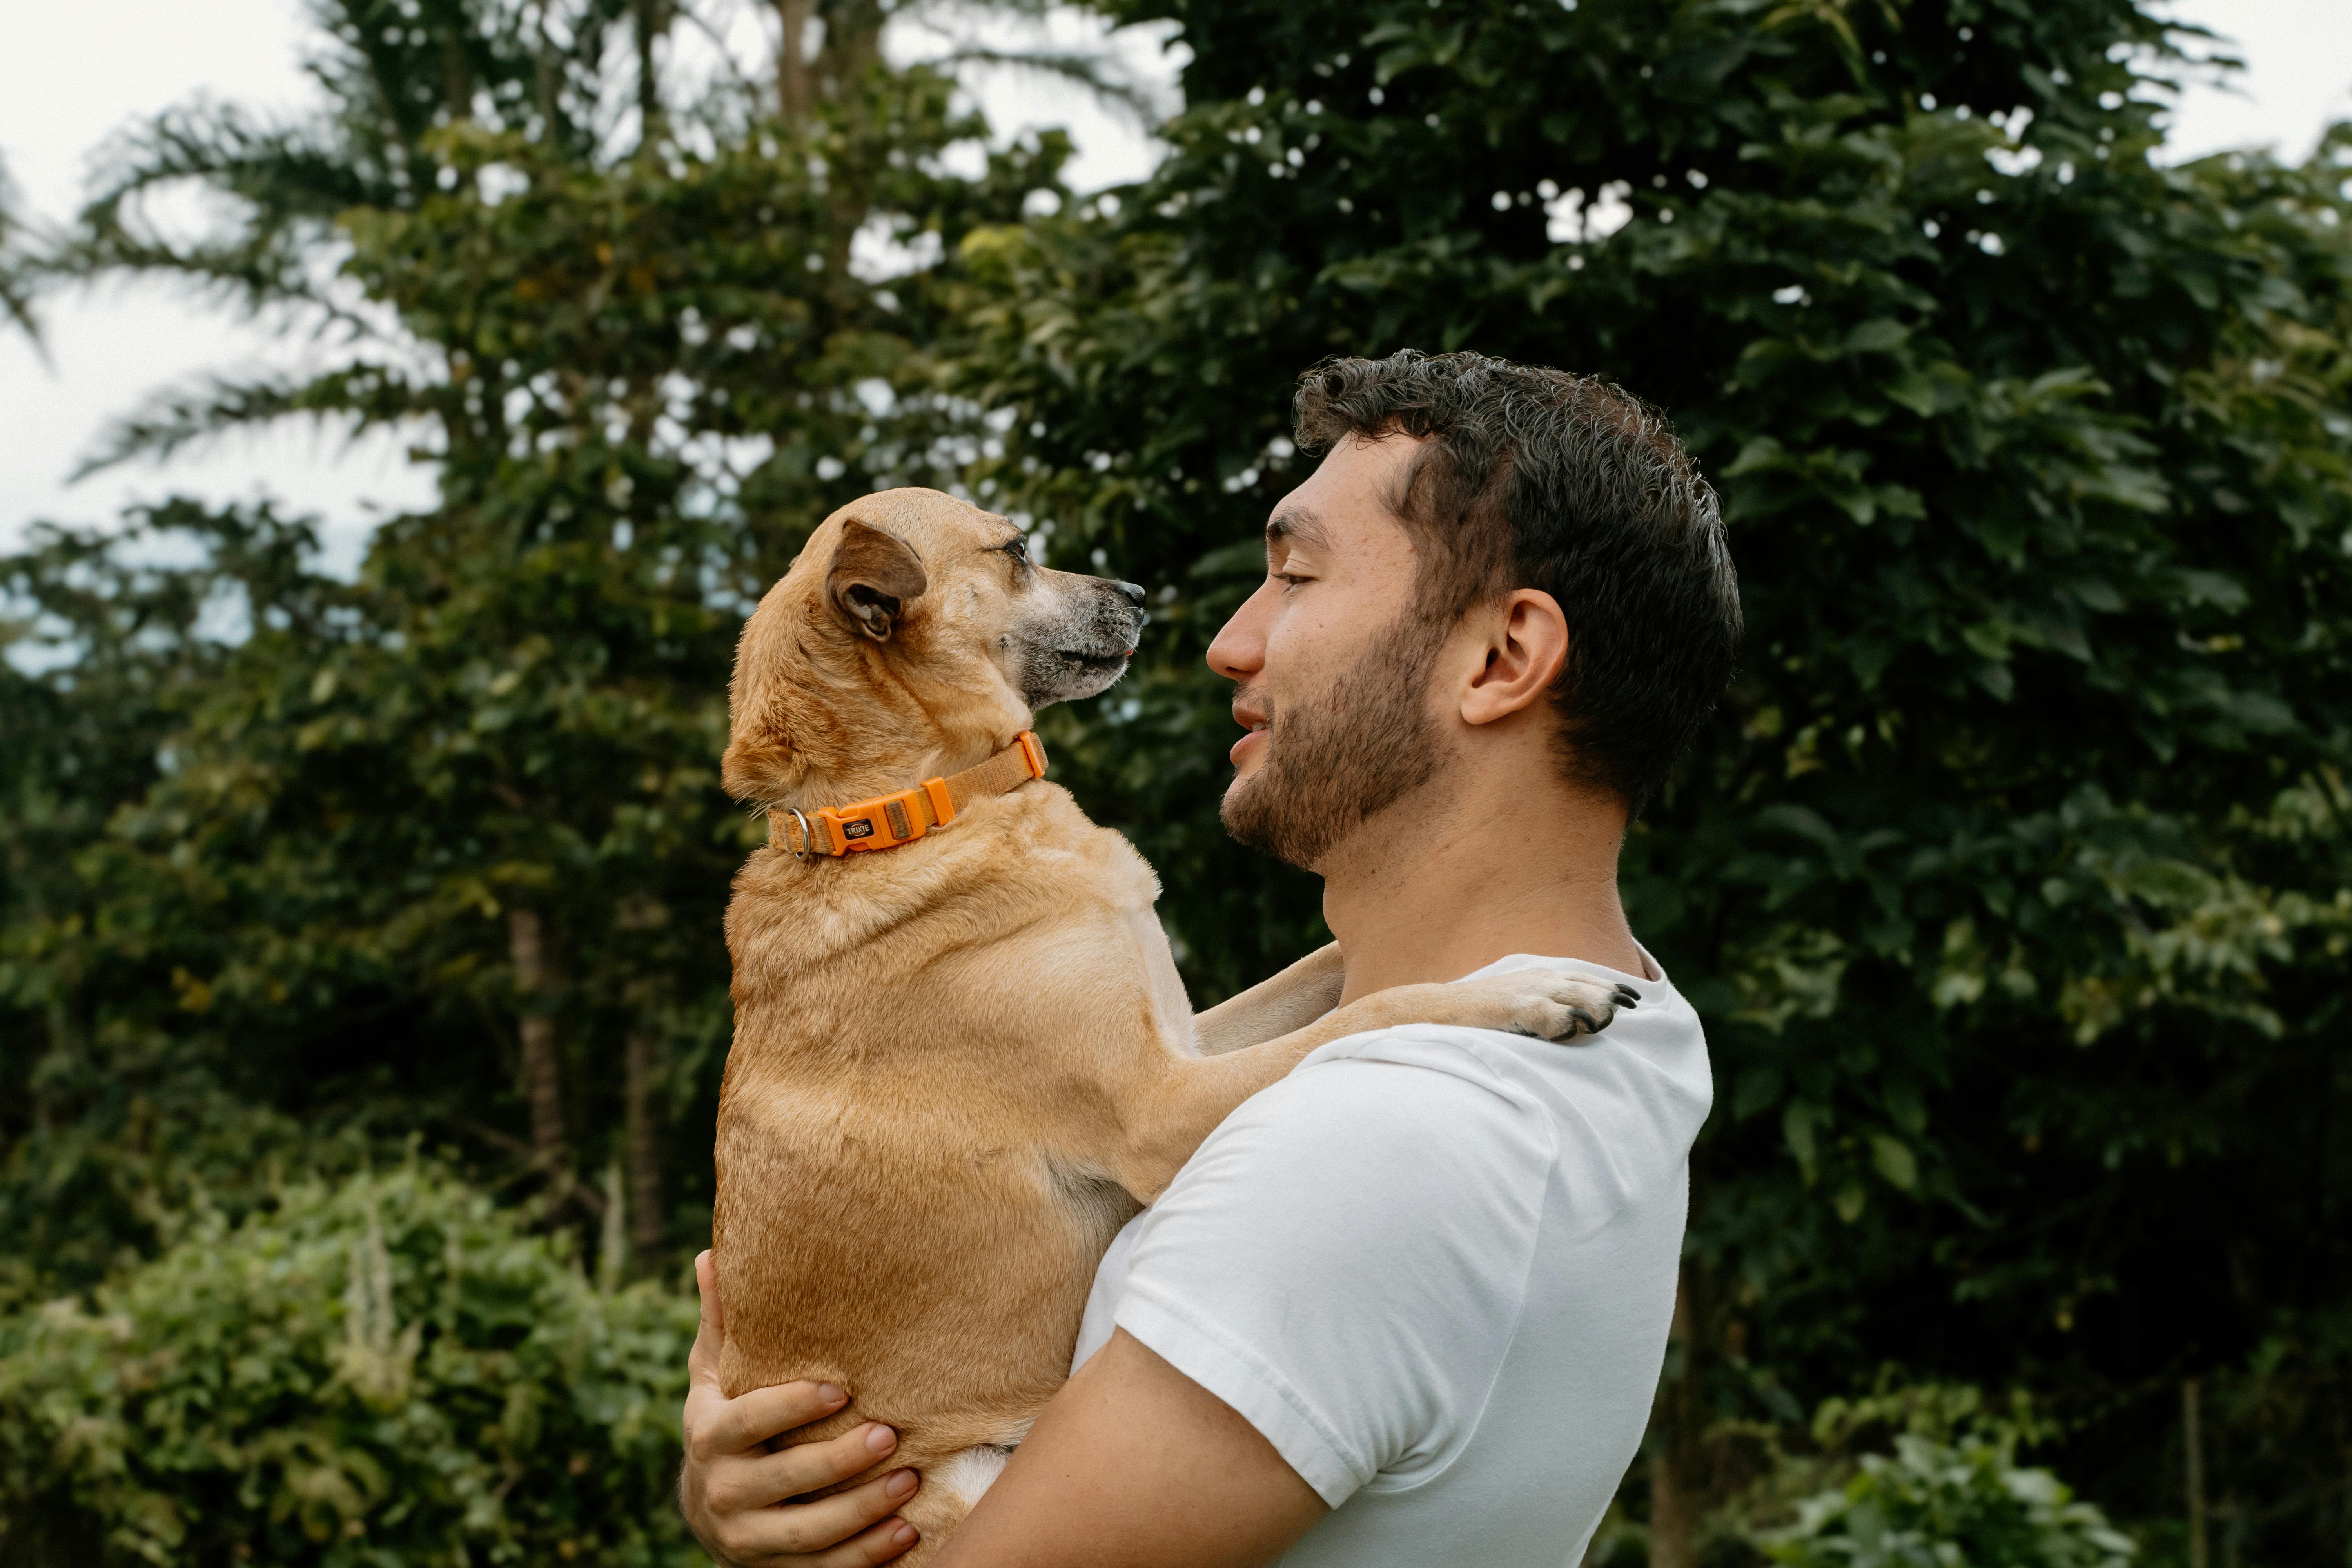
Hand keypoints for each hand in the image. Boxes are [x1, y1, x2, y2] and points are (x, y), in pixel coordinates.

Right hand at [680, 1250, 923, 1566]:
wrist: (711, 1507)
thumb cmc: (728, 1420)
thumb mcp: (715, 1373)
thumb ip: (722, 1322)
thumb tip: (713, 1251)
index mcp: (709, 1435)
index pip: (747, 1421)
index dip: (790, 1407)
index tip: (840, 1388)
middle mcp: (722, 1492)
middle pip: (783, 1480)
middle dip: (838, 1462)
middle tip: (890, 1435)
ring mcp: (746, 1539)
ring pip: (806, 1533)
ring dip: (860, 1512)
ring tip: (910, 1482)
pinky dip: (864, 1557)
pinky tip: (906, 1532)